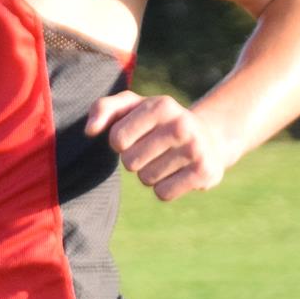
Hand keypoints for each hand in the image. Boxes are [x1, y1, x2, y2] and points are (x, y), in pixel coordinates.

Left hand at [86, 92, 232, 201]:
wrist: (209, 138)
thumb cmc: (158, 122)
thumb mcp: (132, 107)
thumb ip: (103, 108)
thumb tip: (90, 130)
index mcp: (161, 105)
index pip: (117, 139)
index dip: (121, 142)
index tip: (137, 135)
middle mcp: (181, 125)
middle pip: (130, 162)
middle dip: (136, 159)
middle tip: (155, 149)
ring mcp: (196, 149)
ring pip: (146, 179)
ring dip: (150, 174)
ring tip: (168, 159)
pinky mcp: (205, 173)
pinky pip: (163, 193)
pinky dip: (165, 188)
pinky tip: (178, 173)